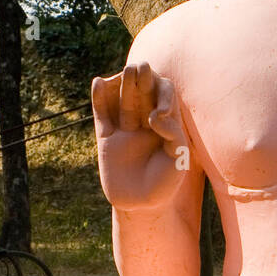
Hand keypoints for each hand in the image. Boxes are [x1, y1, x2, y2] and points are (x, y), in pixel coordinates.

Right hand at [91, 62, 188, 210]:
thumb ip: (172, 135)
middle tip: (140, 67)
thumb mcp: (177, 161)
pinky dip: (99, 99)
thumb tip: (155, 115)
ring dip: (124, 86)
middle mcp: (145, 123)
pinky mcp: (107, 140)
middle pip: (143, 95)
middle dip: (142, 81)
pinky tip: (99, 83)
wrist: (141, 207)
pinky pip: (102, 115)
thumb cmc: (165, 185)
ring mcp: (125, 130)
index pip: (165, 99)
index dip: (163, 96)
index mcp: (166, 125)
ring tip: (125, 72)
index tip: (160, 114)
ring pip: (123, 101)